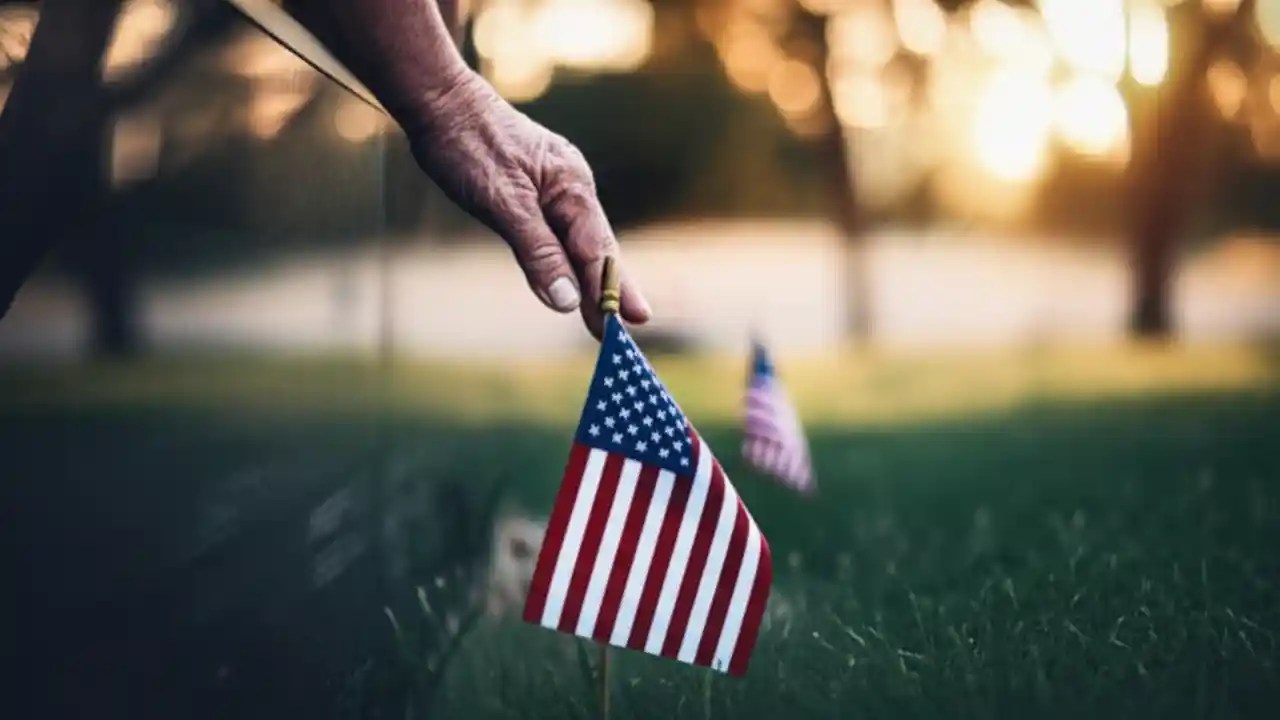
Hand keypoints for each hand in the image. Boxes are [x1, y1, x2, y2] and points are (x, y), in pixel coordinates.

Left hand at [405, 69, 650, 338]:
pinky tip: (572, 273)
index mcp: (572, 189)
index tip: (630, 325)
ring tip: (605, 315)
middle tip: (626, 334)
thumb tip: (567, 301)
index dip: (612, 291)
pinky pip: (562, 231)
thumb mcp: (501, 203)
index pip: (598, 253)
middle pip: (597, 250)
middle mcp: (572, 187)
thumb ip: (537, 251)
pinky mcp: (536, 186)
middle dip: (610, 292)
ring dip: (591, 279)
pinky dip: (569, 258)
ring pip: (579, 242)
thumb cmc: (466, 145)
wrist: (439, 100)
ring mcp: (556, 185)